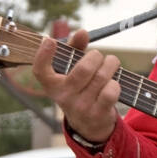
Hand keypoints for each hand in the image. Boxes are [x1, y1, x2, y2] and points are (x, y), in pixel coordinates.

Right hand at [32, 28, 120, 144]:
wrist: (88, 124)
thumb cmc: (79, 87)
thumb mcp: (72, 70)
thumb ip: (75, 48)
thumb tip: (82, 32)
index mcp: (52, 85)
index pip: (40, 71)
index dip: (43, 55)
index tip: (49, 41)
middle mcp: (64, 97)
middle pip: (84, 69)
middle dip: (96, 56)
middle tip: (99, 56)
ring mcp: (81, 107)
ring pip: (101, 77)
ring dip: (111, 65)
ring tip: (111, 64)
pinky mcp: (97, 114)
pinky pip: (111, 91)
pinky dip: (116, 83)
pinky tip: (114, 83)